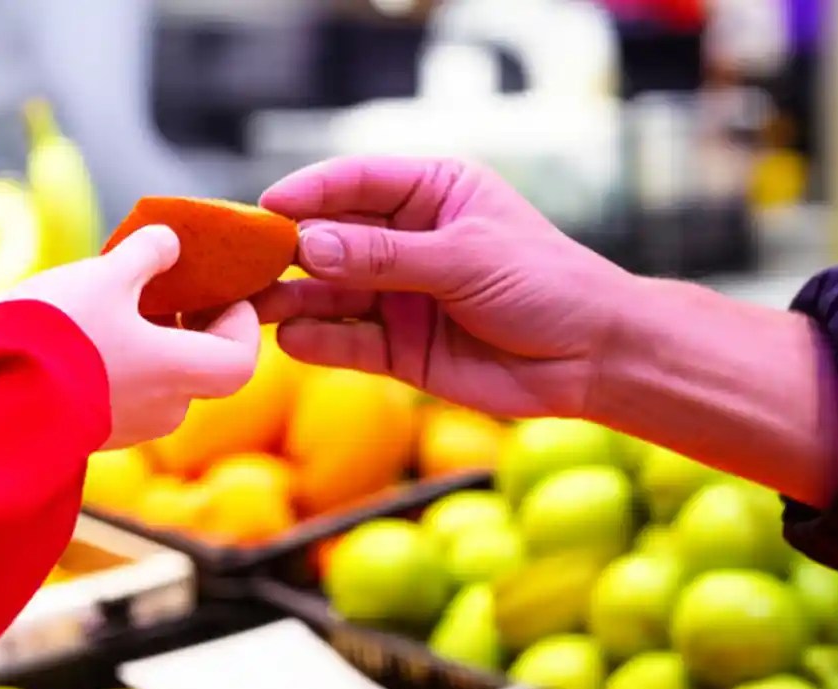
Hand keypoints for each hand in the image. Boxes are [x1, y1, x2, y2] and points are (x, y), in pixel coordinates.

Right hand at [10, 225, 259, 448]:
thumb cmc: (52, 333)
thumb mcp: (104, 274)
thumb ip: (147, 253)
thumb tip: (170, 242)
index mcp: (177, 373)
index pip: (241, 361)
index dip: (240, 325)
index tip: (220, 294)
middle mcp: (161, 410)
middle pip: (201, 369)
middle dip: (191, 328)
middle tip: (167, 289)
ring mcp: (127, 428)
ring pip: (161, 382)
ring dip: (153, 344)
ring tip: (117, 304)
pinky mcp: (92, 434)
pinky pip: (125, 396)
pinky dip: (123, 365)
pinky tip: (87, 334)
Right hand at [254, 156, 635, 417]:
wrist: (594, 358)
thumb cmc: (546, 284)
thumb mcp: (465, 257)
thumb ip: (386, 256)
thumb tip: (309, 246)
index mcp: (431, 193)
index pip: (357, 182)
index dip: (310, 192)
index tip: (267, 206)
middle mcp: (406, 241)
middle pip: (332, 238)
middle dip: (289, 249)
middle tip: (244, 262)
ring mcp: (399, 295)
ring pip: (330, 293)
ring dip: (290, 299)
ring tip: (250, 305)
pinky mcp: (398, 348)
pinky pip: (347, 341)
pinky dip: (318, 342)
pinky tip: (291, 340)